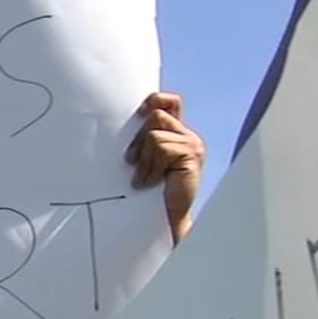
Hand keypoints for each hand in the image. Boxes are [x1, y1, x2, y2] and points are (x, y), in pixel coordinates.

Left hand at [125, 92, 204, 243]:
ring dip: (144, 159)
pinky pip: (161, 148)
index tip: (140, 113)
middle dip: (139, 140)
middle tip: (133, 162)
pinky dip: (150, 167)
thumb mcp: (144, 162)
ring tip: (144, 178)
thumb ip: (143, 144)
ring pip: (155, 135)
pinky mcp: (191, 155)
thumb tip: (125, 127)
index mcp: (177, 134)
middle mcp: (187, 136)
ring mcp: (192, 145)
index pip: (170, 102)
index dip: (155, 100)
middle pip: (156, 116)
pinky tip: (151, 182)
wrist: (166, 218)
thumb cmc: (151, 193)